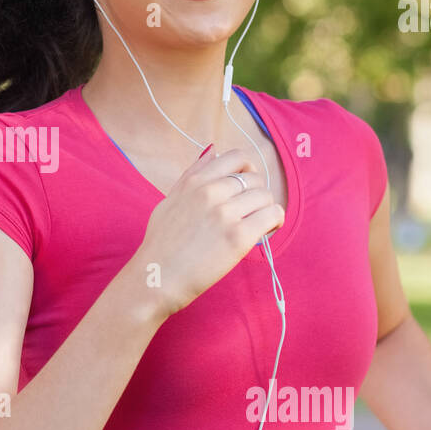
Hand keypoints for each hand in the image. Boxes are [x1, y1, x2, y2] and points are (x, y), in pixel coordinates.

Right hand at [133, 144, 284, 317]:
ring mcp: (225, 214)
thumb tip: (212, 151)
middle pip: (254, 179)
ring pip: (265, 197)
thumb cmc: (160, 244)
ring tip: (259, 223)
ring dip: (266, 209)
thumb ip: (191, 175)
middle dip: (257, 194)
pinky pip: (272, 216)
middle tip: (250, 212)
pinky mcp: (238, 237)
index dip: (248, 169)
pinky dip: (274, 221)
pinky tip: (266, 231)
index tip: (246, 185)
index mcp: (195, 182)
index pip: (237, 157)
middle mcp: (211, 193)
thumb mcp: (169, 200)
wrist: (156, 278)